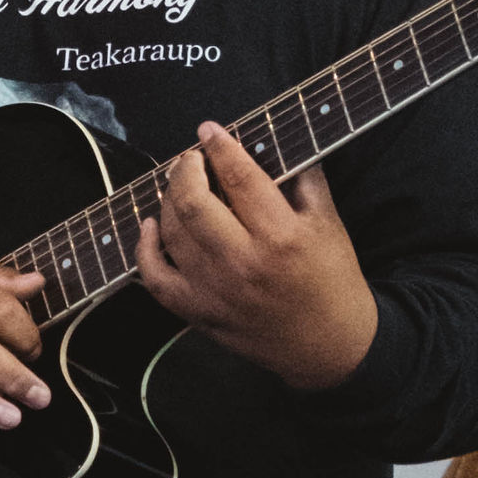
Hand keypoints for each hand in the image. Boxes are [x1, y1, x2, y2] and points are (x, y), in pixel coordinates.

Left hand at [134, 123, 378, 390]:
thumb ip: (305, 181)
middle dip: (186, 169)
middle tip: (190, 158)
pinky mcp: (200, 313)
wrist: (330, 347)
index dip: (220, 147)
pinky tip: (151, 226)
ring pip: (173, 232)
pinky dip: (145, 249)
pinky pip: (156, 279)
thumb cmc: (332, 282)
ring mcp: (216, 291)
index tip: (209, 131)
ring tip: (177, 186)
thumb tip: (276, 146)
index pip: (239, 177)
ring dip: (167, 200)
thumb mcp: (330, 225)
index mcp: (281, 236)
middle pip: (194, 202)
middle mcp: (243, 262)